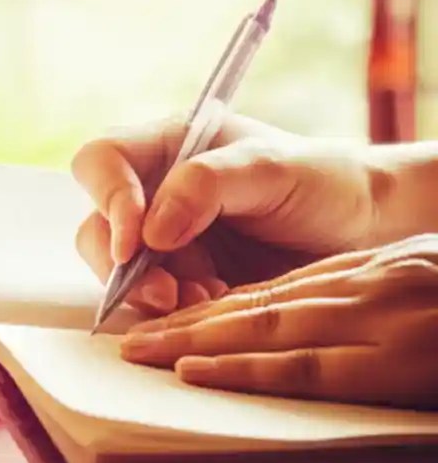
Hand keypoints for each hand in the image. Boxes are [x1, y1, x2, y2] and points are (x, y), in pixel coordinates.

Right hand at [71, 114, 376, 314]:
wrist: (365, 230)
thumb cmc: (323, 181)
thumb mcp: (272, 168)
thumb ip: (206, 185)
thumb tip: (149, 231)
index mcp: (166, 147)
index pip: (102, 162)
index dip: (107, 200)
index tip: (133, 243)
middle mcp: (153, 193)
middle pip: (97, 228)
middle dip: (124, 268)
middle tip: (166, 294)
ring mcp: (165, 241)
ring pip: (120, 274)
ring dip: (154, 295)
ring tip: (206, 300)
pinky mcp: (181, 281)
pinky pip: (155, 304)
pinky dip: (177, 315)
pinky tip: (216, 307)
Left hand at [119, 234, 437, 409]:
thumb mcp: (432, 279)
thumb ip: (381, 293)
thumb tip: (330, 317)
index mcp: (377, 268)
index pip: (281, 286)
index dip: (221, 303)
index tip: (175, 317)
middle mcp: (366, 285)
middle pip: (258, 301)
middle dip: (190, 318)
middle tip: (132, 337)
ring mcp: (377, 317)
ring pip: (262, 325)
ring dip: (194, 338)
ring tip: (139, 350)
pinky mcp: (391, 360)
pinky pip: (299, 364)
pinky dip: (240, 367)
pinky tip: (190, 371)